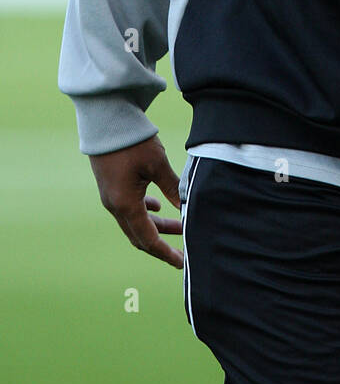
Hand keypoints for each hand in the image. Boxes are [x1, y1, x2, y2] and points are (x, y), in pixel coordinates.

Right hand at [89, 135, 183, 268]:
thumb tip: (189, 208)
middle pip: (139, 235)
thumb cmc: (133, 142)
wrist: (106, 121)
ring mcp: (111, 196)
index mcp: (125, 205)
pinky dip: (145, 212)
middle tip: (183, 251)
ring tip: (180, 226)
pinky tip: (158, 207)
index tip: (181, 262)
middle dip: (162, 244)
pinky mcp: (112, 186)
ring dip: (156, 226)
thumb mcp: (158, 165)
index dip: (165, 253)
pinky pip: (129, 208)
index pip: (148, 239)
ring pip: (135, 221)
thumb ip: (173, 188)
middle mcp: (115, 205)